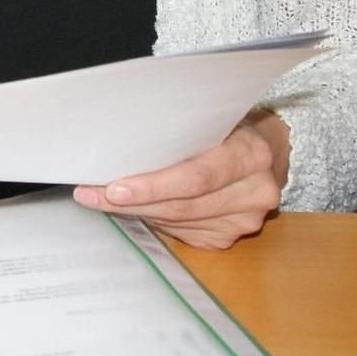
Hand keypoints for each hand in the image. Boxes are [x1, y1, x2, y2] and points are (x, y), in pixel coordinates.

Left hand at [73, 110, 290, 249]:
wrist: (265, 154)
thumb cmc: (226, 129)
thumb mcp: (210, 119)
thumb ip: (179, 133)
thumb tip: (116, 149)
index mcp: (251, 153)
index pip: (196, 177)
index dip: (151, 186)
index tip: (112, 187)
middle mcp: (255, 190)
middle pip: (182, 206)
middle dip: (131, 202)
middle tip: (91, 195)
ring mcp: (245, 219)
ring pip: (177, 222)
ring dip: (136, 212)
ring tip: (100, 199)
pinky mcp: (229, 236)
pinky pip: (181, 232)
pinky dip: (154, 219)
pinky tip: (136, 207)